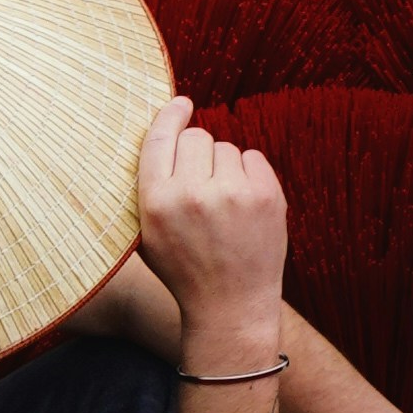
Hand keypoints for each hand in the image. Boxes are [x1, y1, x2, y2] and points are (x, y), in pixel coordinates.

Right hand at [136, 93, 286, 369]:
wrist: (230, 307)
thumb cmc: (183, 270)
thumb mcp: (146, 236)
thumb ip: (145, 187)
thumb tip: (158, 132)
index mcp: (156, 203)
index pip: (160, 137)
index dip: (170, 114)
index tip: (180, 104)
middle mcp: (193, 194)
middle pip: (196, 137)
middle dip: (197, 152)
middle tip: (201, 183)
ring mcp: (234, 194)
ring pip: (226, 147)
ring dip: (223, 167)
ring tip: (222, 204)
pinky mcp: (266, 196)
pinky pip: (253, 158)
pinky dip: (248, 174)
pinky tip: (243, 205)